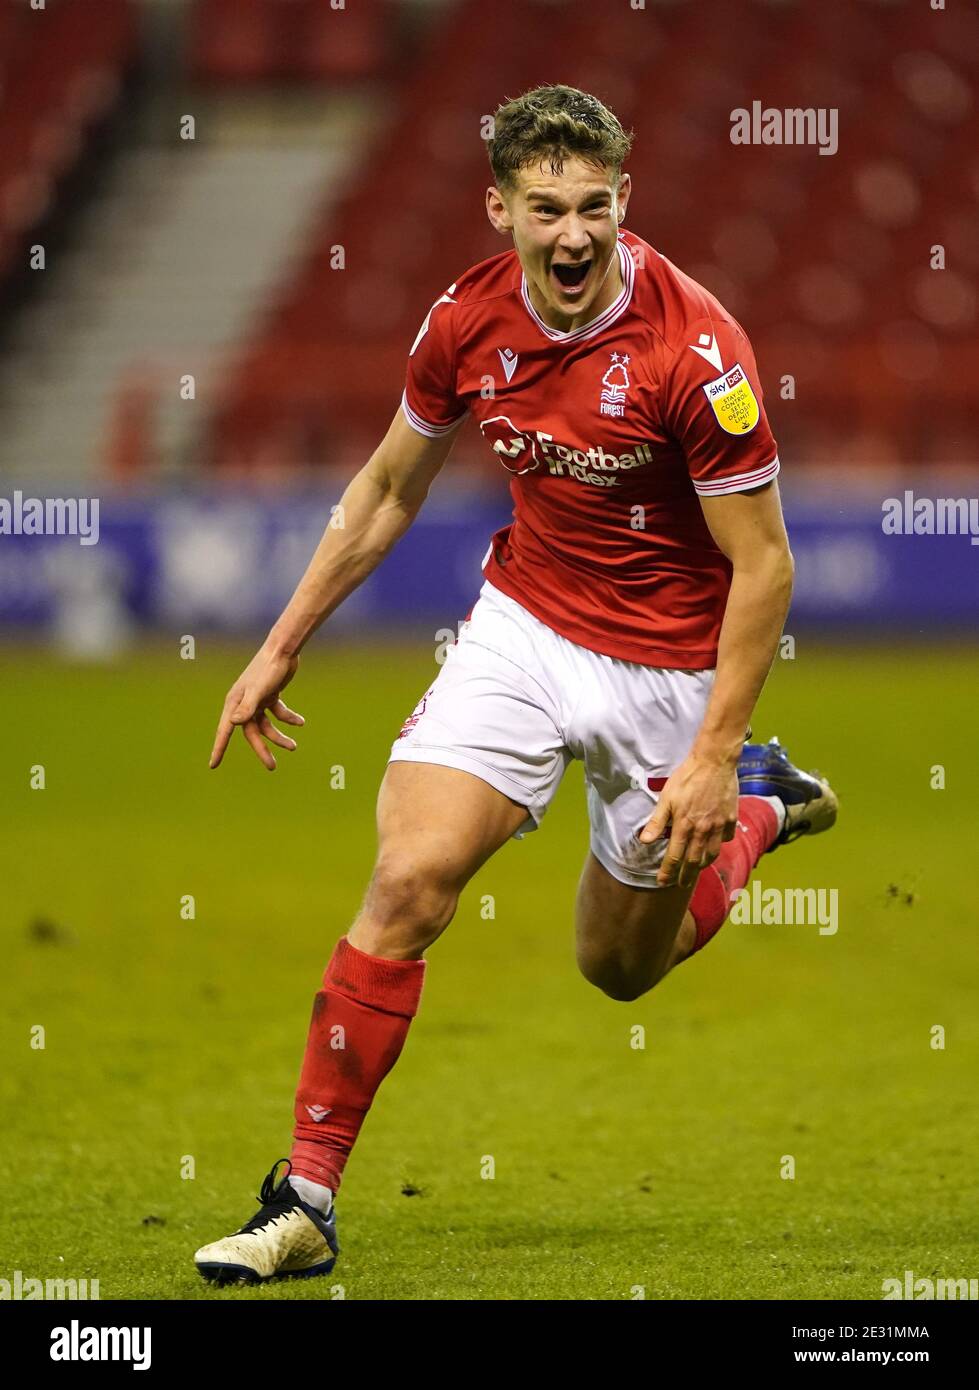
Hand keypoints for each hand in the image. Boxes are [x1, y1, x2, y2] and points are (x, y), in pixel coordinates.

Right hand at [209, 644, 304, 770]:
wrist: (283, 650)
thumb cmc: (269, 669)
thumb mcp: (260, 690)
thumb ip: (248, 707)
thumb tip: (234, 723)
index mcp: (235, 703)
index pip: (225, 731)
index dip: (219, 748)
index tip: (213, 765)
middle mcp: (244, 703)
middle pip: (251, 733)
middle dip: (262, 749)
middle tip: (272, 766)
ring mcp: (257, 700)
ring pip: (266, 725)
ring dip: (279, 736)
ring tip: (293, 746)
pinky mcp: (270, 695)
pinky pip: (278, 713)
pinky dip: (288, 718)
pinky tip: (300, 722)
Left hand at [638, 754, 738, 887]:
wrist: (714, 762)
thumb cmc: (687, 777)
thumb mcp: (666, 798)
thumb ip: (657, 822)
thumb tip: (644, 841)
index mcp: (684, 826)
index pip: (674, 856)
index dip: (668, 871)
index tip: (662, 882)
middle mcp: (703, 830)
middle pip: (694, 861)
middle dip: (686, 876)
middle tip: (680, 885)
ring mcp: (719, 826)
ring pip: (712, 854)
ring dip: (702, 864)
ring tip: (696, 869)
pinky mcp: (731, 818)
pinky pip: (725, 839)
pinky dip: (719, 845)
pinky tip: (714, 845)